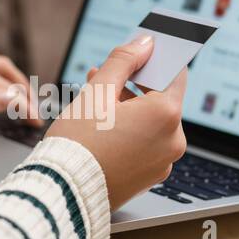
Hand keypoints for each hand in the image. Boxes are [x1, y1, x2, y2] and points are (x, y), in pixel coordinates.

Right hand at [47, 36, 187, 210]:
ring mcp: (164, 162)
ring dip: (129, 108)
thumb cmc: (77, 143)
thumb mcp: (97, 92)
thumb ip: (124, 61)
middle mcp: (173, 140)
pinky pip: (146, 144)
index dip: (155, 59)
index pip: (174, 74)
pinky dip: (130, 132)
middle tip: (104, 75)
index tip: (142, 52)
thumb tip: (144, 44)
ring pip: (151, 123)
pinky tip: (103, 128)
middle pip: (160, 100)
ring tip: (94, 103)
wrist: (64, 194)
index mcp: (166, 115)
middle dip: (133, 85)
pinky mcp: (150, 177)